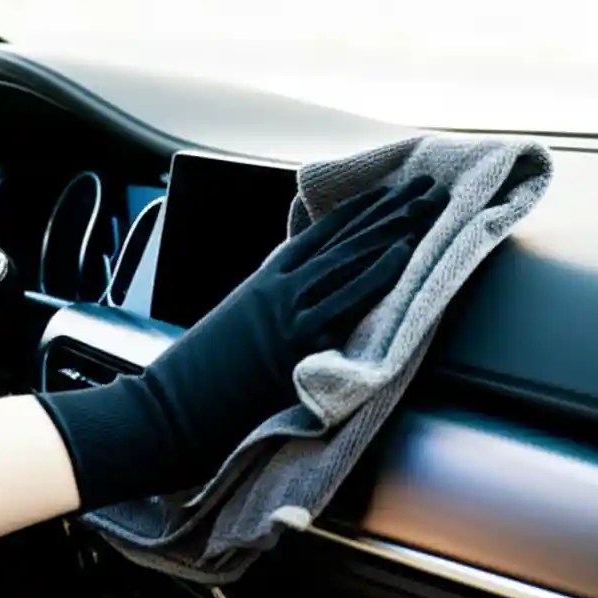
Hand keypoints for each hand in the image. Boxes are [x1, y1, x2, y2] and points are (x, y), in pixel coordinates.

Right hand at [38, 176, 450, 507]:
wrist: (167, 411)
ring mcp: (288, 313)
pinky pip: (345, 301)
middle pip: (345, 237)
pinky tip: (403, 251)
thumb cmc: (200, 381)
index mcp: (264, 281)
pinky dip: (376, 272)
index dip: (363, 209)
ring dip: (395, 227)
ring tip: (430, 203)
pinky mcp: (296, 342)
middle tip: (429, 186)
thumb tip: (309, 304)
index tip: (394, 190)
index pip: (323, 232)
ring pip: (350, 258)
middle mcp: (278, 288)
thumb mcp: (239, 327)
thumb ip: (275, 307)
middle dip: (392, 208)